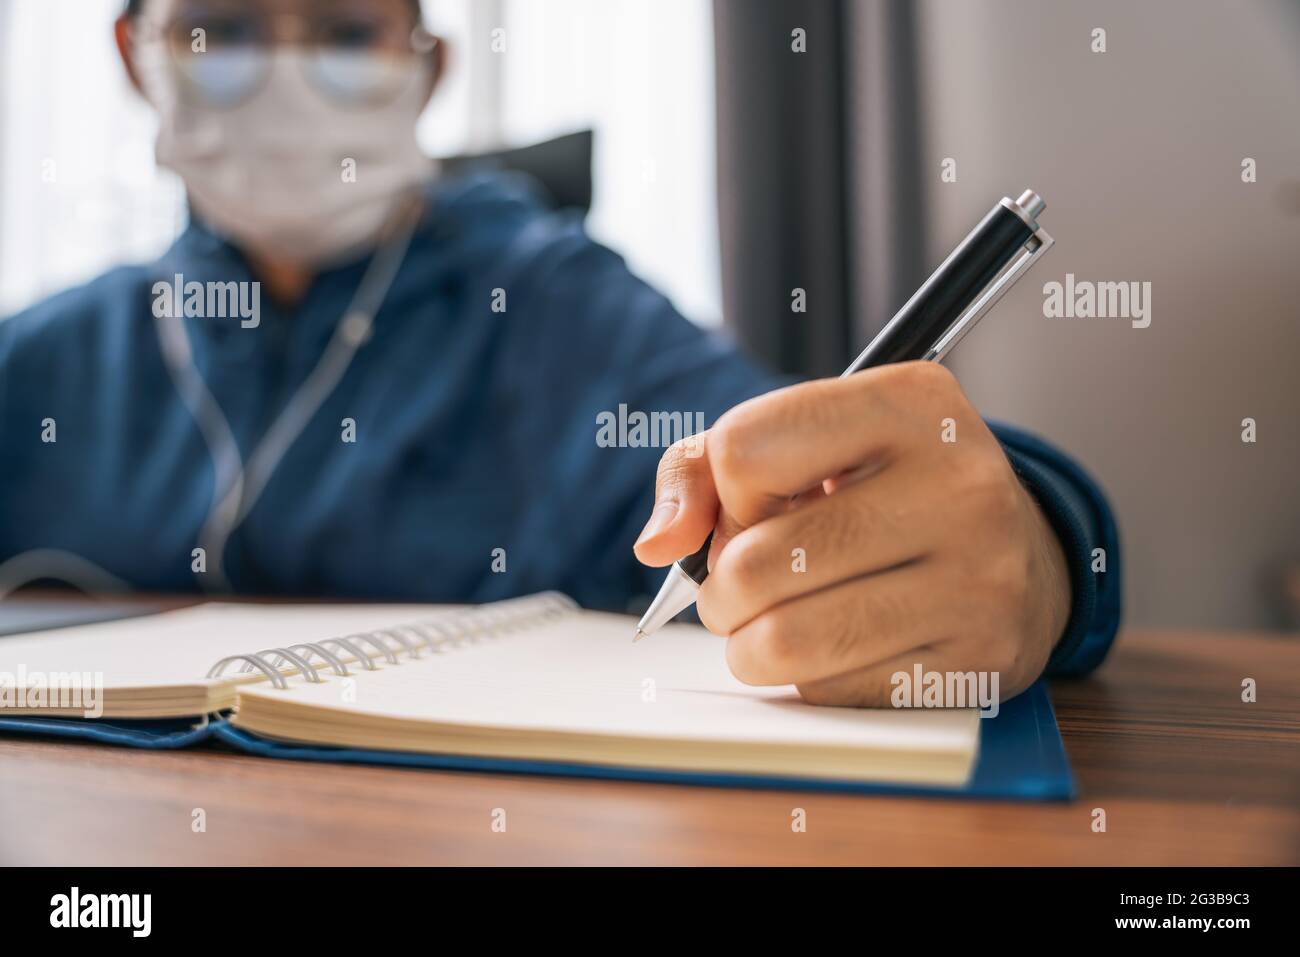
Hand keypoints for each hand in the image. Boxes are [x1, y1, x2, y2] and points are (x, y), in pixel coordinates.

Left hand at [634, 362, 1071, 705]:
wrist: (1022, 551)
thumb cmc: (885, 488)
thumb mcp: (809, 441)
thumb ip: (704, 467)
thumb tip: (658, 545)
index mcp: (908, 402)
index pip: (744, 451)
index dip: (726, 494)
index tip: (756, 506)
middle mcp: (957, 483)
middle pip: (755, 561)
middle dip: (723, 587)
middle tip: (747, 583)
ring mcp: (977, 576)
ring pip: (784, 641)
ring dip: (749, 644)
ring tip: (770, 622)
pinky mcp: (978, 660)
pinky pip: (831, 691)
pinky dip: (809, 677)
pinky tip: (839, 644)